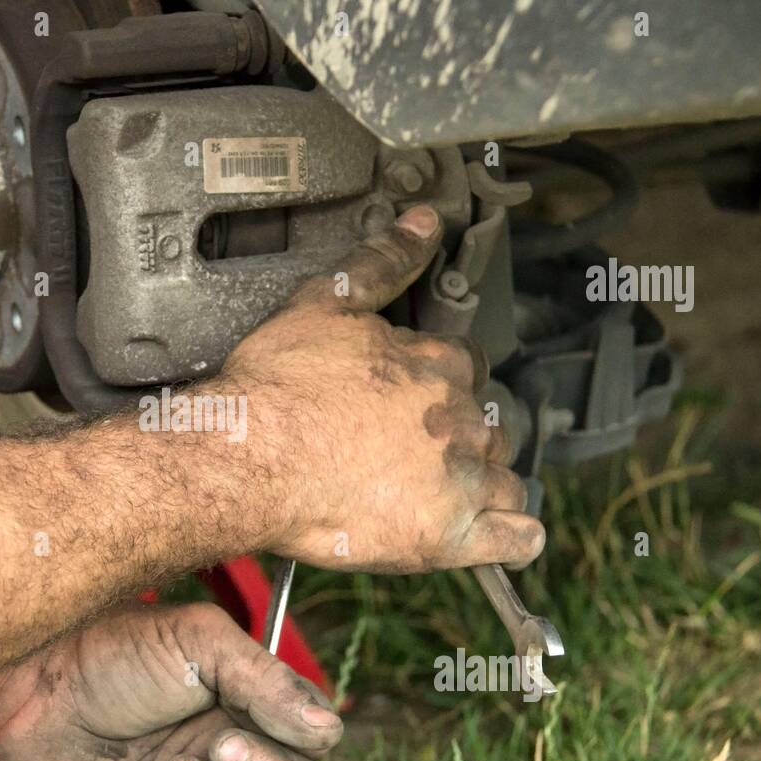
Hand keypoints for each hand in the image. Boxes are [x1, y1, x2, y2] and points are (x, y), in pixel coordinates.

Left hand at [0, 601, 340, 760]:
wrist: (31, 689)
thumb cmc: (112, 651)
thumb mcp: (198, 641)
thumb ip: (267, 679)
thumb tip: (328, 727)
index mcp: (248, 706)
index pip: (315, 743)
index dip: (298, 742)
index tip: (250, 722)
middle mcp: (230, 755)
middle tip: (211, 749)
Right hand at [223, 204, 543, 573]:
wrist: (244, 459)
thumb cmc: (275, 386)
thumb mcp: (324, 304)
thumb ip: (383, 263)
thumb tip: (424, 221)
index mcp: (437, 364)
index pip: (467, 368)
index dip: (441, 383)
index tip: (414, 398)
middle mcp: (458, 420)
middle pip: (488, 424)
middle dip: (462, 435)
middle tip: (416, 450)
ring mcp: (458, 481)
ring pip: (505, 479)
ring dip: (487, 483)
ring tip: (444, 493)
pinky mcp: (447, 536)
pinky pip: (514, 538)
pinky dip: (516, 536)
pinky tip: (506, 533)